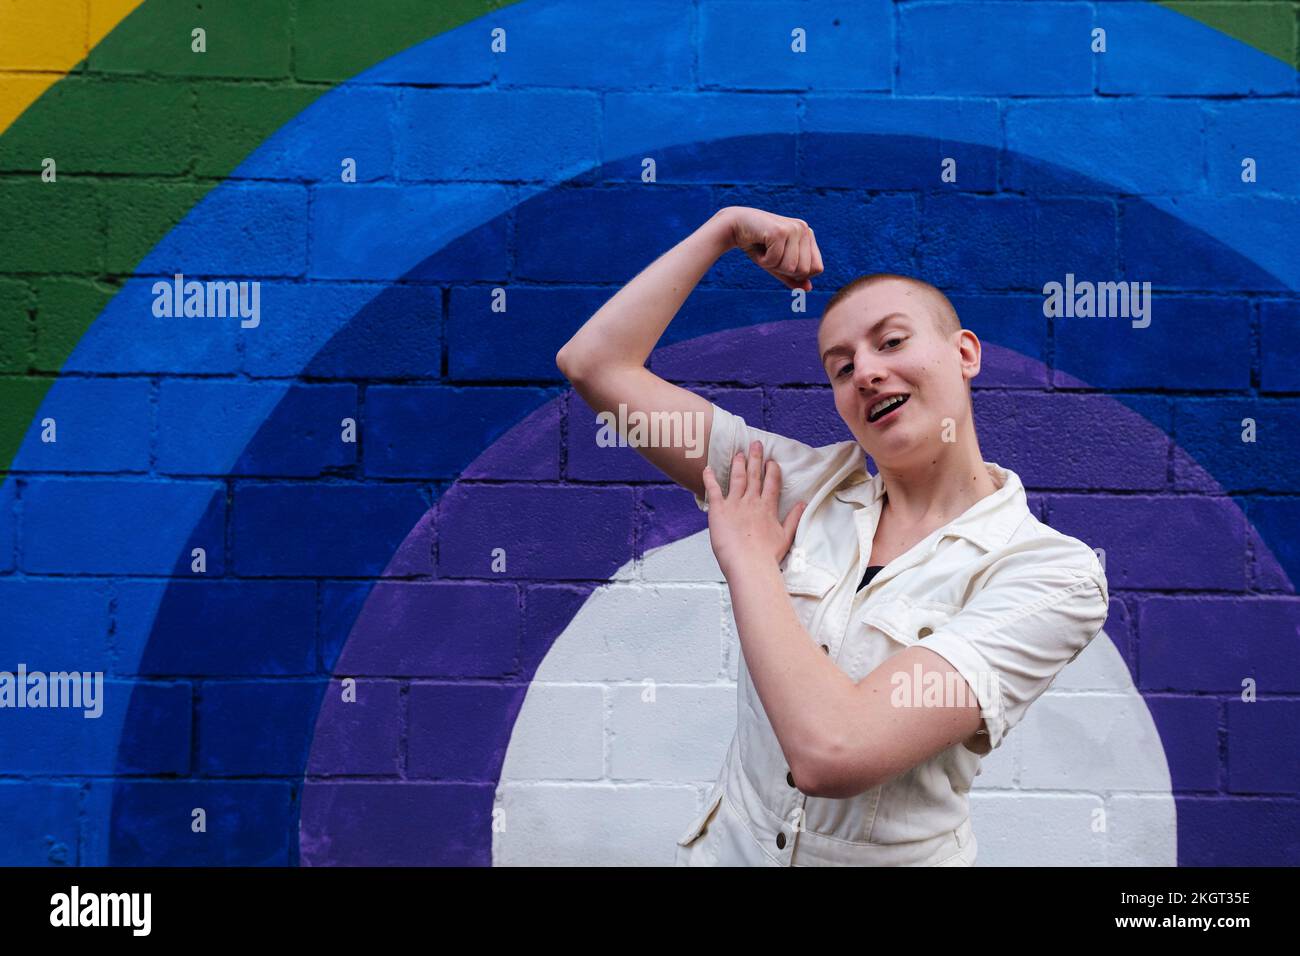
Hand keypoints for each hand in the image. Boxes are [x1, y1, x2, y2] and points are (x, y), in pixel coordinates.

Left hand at [703, 440, 807, 577]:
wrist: (749, 564)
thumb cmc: (767, 556)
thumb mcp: (786, 536)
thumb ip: (794, 518)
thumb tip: (803, 504)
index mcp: (768, 507)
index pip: (771, 483)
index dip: (772, 470)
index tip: (771, 461)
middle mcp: (752, 501)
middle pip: (754, 475)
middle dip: (755, 458)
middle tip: (755, 444)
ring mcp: (735, 504)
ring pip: (737, 478)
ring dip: (738, 463)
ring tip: (738, 452)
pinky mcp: (719, 510)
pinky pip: (713, 490)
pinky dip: (709, 478)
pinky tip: (707, 468)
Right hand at [721, 206, 823, 291]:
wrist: (734, 225)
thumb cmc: (757, 245)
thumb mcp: (777, 264)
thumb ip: (792, 277)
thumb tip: (808, 289)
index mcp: (808, 235)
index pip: (817, 268)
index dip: (798, 274)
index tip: (782, 261)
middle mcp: (804, 229)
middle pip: (804, 271)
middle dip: (783, 270)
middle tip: (771, 256)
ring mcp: (793, 228)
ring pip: (791, 267)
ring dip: (772, 265)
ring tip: (764, 251)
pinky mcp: (779, 231)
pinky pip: (775, 260)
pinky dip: (763, 260)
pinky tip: (758, 247)